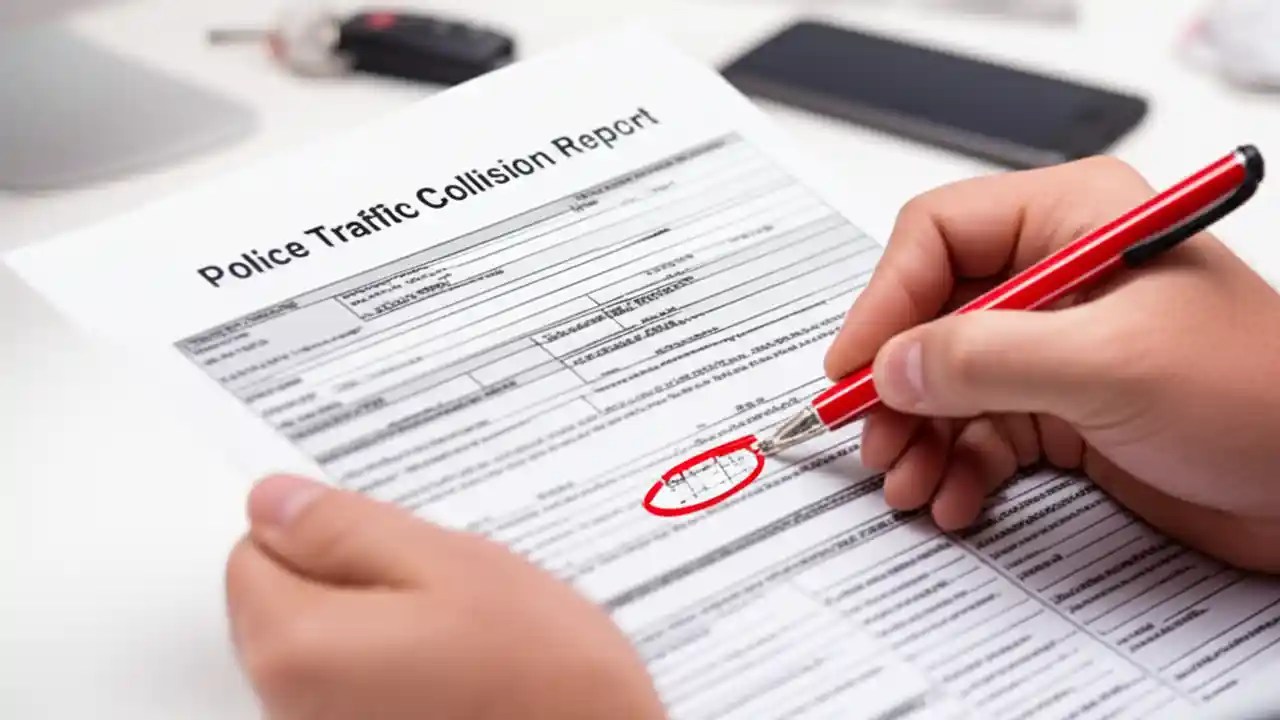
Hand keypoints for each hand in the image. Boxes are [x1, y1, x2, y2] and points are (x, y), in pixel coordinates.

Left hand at [225, 475, 665, 719]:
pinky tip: (456, 670)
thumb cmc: (540, 677)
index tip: (386, 541)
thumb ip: (345, 528)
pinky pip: (354, 686)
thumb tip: (277, 502)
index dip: (324, 531)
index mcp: (297, 647)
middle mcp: (291, 708)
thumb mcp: (448, 563)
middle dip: (346, 577)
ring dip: (376, 623)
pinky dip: (393, 669)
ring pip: (323, 643)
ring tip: (458, 631)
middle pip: (279, 602)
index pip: (253, 548)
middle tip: (435, 585)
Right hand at [824, 157, 1279, 571]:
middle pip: (931, 315)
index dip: (885, 299)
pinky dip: (956, 465)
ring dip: (917, 434)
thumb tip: (892, 366)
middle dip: (896, 384)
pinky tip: (954, 497)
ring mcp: (1057, 346)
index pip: (937, 236)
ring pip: (947, 380)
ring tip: (907, 482)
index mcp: (1073, 219)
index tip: (855, 367)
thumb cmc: (1260, 398)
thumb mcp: (1112, 366)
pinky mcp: (1063, 409)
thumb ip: (988, 358)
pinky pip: (979, 430)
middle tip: (872, 438)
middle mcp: (1057, 275)